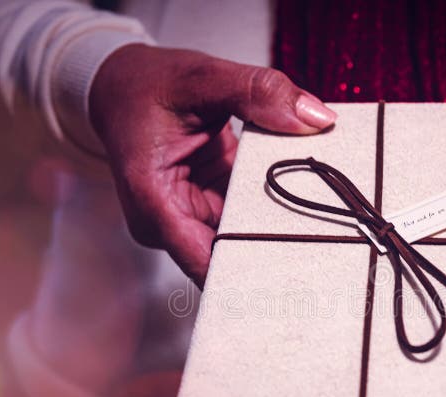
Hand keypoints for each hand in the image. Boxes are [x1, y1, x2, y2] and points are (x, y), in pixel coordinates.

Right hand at [89, 44, 335, 286]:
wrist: (122, 86)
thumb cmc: (147, 86)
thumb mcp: (203, 77)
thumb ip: (259, 93)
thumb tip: (316, 119)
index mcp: (153, 201)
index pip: (204, 260)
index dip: (250, 271)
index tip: (294, 269)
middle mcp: (167, 223)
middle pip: (227, 257)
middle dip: (272, 250)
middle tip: (324, 245)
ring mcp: (187, 221)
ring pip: (241, 242)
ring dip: (275, 230)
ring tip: (320, 223)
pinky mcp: (206, 212)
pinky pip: (244, 221)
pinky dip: (269, 211)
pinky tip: (300, 202)